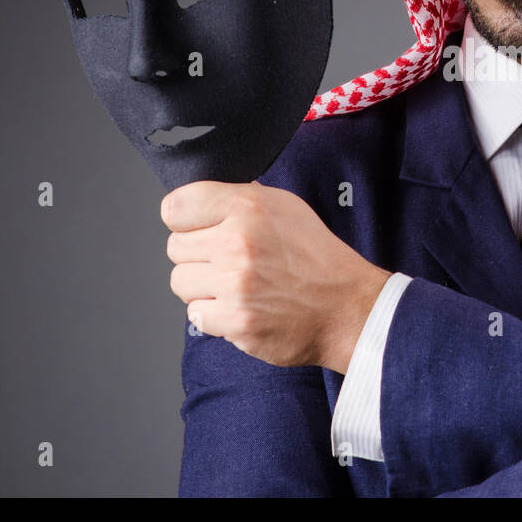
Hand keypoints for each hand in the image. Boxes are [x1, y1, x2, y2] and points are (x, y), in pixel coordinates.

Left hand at [163, 180, 389, 371]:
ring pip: (180, 282)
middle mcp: (237, 242)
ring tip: (235, 286)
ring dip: (202, 287)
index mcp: (248, 206)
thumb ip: (241, 199)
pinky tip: (242, 307)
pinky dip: (214, 315)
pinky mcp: (235, 321)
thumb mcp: (286, 207)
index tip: (200, 228)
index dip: (185, 219)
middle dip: (197, 255)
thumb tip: (204, 201)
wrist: (347, 308)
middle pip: (174, 247)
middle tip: (228, 262)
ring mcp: (235, 285)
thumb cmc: (317, 256)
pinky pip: (195, 315)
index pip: (175, 207)